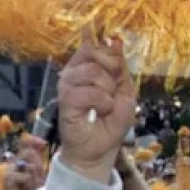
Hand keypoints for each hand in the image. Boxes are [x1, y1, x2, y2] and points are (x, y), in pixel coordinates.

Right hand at [57, 38, 134, 180]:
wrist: (101, 149)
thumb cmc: (111, 122)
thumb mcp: (125, 89)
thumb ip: (119, 65)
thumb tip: (115, 40)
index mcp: (86, 67)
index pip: (92, 44)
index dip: (109, 53)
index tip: (117, 72)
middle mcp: (73, 73)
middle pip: (92, 51)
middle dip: (111, 70)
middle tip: (113, 91)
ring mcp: (67, 86)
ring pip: (90, 71)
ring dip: (107, 89)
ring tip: (107, 105)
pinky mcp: (64, 102)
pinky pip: (86, 92)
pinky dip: (101, 102)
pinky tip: (101, 111)